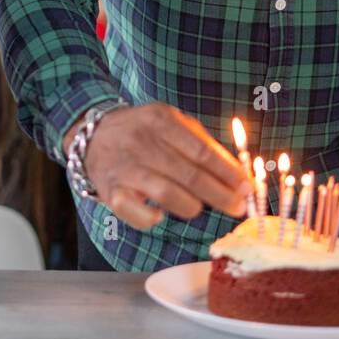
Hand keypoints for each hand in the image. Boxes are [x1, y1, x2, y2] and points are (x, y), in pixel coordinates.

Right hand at [63, 102, 248, 230]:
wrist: (91, 135)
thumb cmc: (142, 132)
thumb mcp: (169, 123)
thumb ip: (200, 142)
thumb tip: (236, 173)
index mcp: (160, 119)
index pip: (202, 151)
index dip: (228, 172)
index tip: (246, 187)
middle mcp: (141, 141)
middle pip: (189, 174)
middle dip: (219, 195)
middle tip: (237, 207)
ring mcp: (124, 167)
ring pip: (167, 194)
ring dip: (191, 206)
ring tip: (199, 208)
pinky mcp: (110, 191)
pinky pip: (137, 213)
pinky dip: (154, 218)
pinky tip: (161, 214)